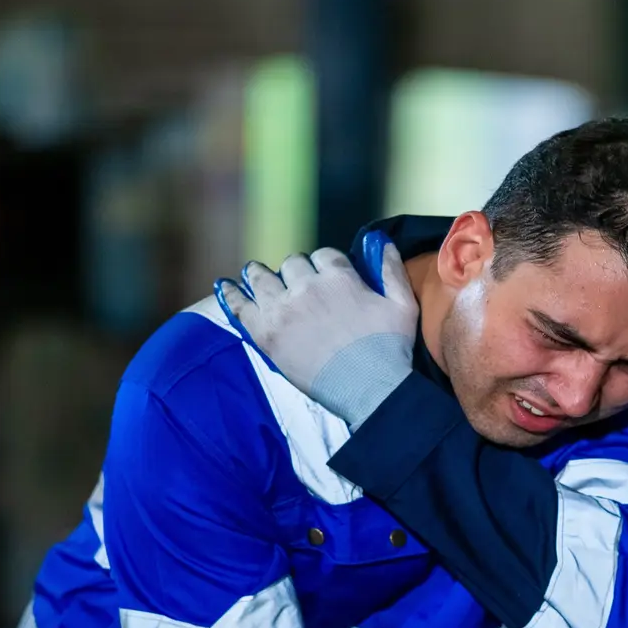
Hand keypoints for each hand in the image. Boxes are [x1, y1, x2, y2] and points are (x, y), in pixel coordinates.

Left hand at [215, 245, 418, 427]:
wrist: (368, 389)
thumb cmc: (390, 349)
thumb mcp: (403, 304)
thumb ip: (391, 269)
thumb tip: (379, 238)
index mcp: (340, 277)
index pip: (325, 255)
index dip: (325, 264)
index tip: (326, 276)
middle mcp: (307, 287)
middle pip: (293, 264)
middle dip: (296, 271)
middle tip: (297, 286)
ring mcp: (283, 309)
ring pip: (261, 277)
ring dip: (259, 274)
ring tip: (255, 274)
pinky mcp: (266, 333)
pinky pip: (240, 305)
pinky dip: (231, 293)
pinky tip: (224, 286)